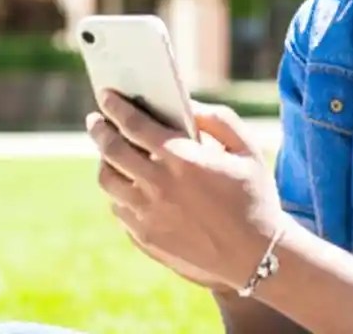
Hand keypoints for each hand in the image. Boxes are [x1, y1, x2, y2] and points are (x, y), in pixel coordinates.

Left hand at [86, 89, 289, 291]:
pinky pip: (119, 208)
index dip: (115, 106)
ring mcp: (147, 215)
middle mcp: (157, 186)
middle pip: (111, 150)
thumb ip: (218, 120)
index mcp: (182, 159)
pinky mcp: (145, 238)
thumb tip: (188, 105)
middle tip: (95, 120)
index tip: (106, 95)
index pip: (134, 124)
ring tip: (110, 153)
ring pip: (108, 181)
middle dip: (99, 129)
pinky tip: (129, 186)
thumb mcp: (247, 150)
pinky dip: (119, 191)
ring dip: (104, 161)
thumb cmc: (255, 197)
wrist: (256, 257)